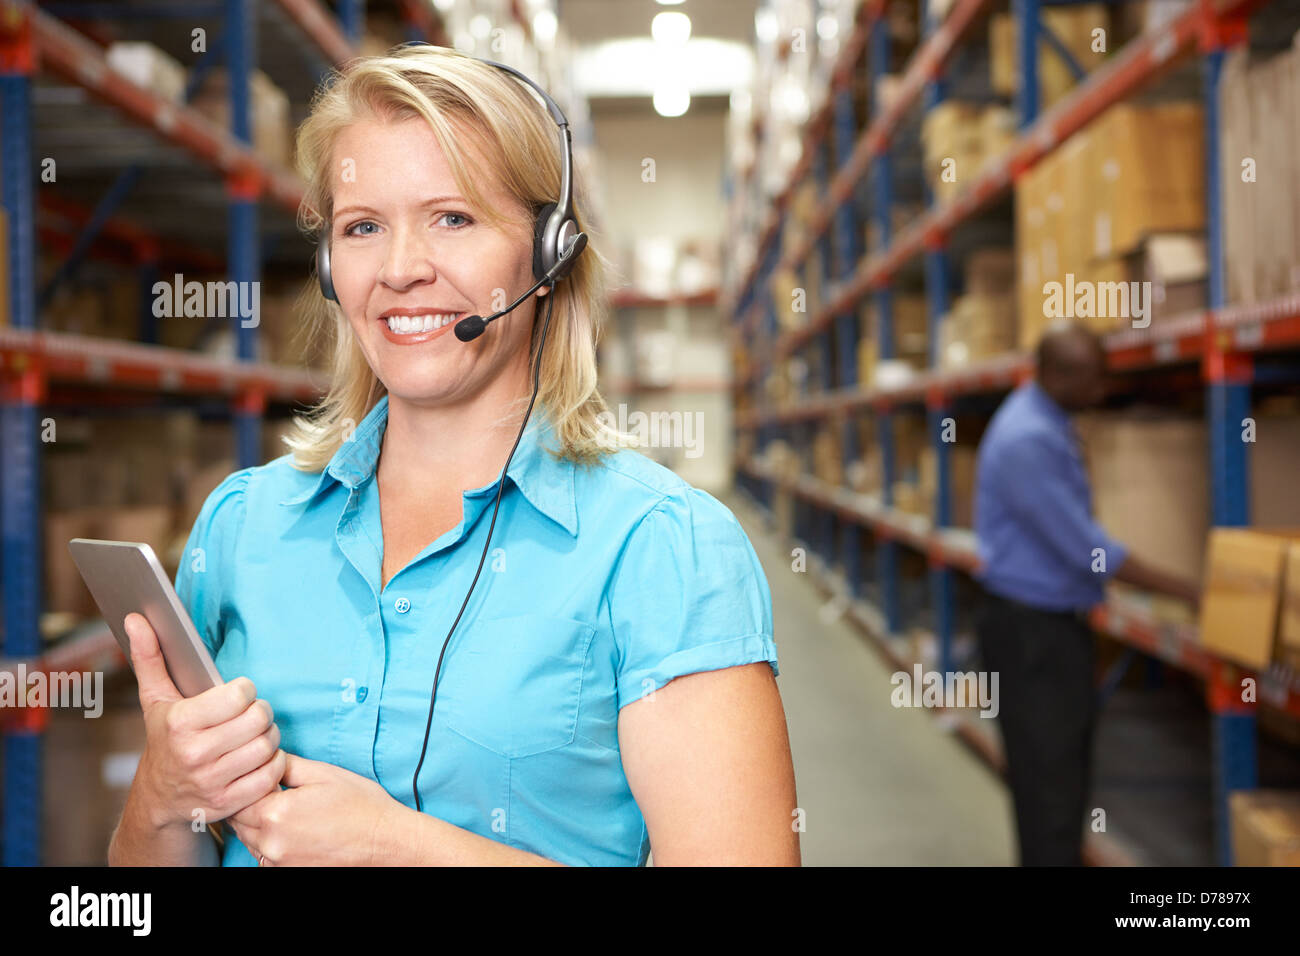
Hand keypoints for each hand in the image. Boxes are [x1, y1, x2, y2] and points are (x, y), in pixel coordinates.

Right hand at [124, 612, 284, 830]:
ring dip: (270, 736)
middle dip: (260, 712)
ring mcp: (213, 782)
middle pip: (259, 719)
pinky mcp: (231, 803)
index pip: (239, 695)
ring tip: (255, 734)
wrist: (159, 801)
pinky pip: (272, 774)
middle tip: (252, 713)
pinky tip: (259, 758)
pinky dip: (273, 763)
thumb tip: (135, 617)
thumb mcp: (156, 700)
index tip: (238, 694)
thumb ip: (150, 657)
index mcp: (180, 724)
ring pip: (269, 746)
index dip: (245, 690)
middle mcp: (195, 754)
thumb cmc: (165, 740)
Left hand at [228, 753, 405, 865]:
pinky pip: (262, 855)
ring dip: (257, 822)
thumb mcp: (323, 774)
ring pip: (248, 838)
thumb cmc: (361, 806)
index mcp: (276, 813)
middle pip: (239, 818)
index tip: (267, 773)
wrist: (385, 841)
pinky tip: (290, 828)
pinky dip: (268, 841)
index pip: (240, 793)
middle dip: (251, 800)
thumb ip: (286, 765)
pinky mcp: (286, 873)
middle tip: (274, 788)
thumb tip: (264, 757)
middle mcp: (271, 843)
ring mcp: (277, 862)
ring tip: (285, 808)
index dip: (251, 779)